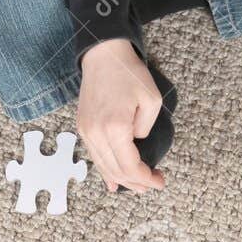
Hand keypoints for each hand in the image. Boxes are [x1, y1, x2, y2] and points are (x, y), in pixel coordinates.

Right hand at [78, 39, 164, 193]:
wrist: (103, 55)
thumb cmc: (129, 74)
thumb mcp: (152, 100)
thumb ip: (146, 128)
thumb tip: (137, 142)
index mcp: (115, 127)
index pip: (130, 166)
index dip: (146, 179)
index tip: (160, 181)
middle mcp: (96, 133)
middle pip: (116, 171)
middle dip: (136, 183)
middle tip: (152, 185)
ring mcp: (86, 131)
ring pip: (103, 166)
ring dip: (121, 179)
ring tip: (137, 186)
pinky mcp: (82, 127)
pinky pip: (94, 156)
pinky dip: (105, 170)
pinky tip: (113, 182)